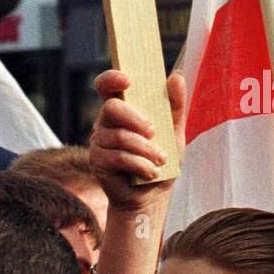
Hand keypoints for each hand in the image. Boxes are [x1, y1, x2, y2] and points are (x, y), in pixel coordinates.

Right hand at [89, 70, 186, 213]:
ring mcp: (98, 142)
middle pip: (111, 108)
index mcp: (122, 110)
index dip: (112, 79)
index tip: (128, 80)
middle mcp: (105, 123)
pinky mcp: (97, 162)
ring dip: (146, 149)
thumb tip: (176, 76)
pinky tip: (151, 172)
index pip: (107, 86)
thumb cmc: (161, 161)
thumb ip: (175, 106)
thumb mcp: (174, 132)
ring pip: (120, 136)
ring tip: (161, 161)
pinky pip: (119, 157)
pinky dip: (140, 164)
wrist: (152, 197)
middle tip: (154, 132)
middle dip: (135, 119)